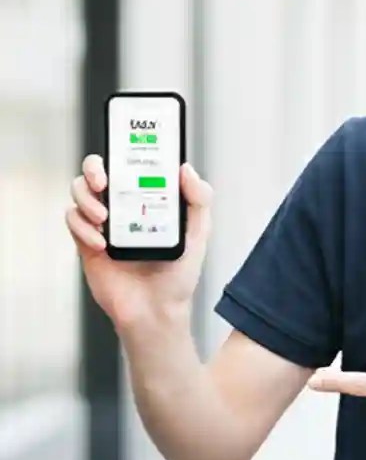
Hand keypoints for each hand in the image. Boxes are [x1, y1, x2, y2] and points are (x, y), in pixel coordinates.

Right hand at [64, 154, 213, 331]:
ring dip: (86, 199)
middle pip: (97, 172)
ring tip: (104, 217)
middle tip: (104, 181)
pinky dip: (82, 227)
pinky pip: (73, 221)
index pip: (132, 165)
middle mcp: (124, 207)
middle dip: (95, 169)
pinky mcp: (87, 242)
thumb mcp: (197, 235)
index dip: (124, 151)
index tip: (124, 148)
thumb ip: (198, 200)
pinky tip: (101, 243)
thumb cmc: (178, 275)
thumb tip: (186, 169)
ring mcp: (103, 223)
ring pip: (80, 193)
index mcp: (149, 199)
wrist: (156, 311)